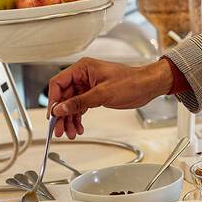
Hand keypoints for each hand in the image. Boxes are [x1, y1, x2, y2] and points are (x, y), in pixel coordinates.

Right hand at [47, 57, 173, 138]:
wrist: (148, 86)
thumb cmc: (131, 82)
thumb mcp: (102, 94)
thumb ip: (79, 102)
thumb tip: (61, 108)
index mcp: (82, 68)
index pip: (58, 84)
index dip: (54, 101)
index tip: (53, 115)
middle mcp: (83, 75)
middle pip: (64, 97)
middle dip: (62, 114)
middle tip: (60, 130)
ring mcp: (88, 85)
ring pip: (72, 104)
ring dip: (70, 119)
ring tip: (70, 133)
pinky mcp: (94, 94)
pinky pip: (81, 107)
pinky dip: (79, 118)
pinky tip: (79, 127)